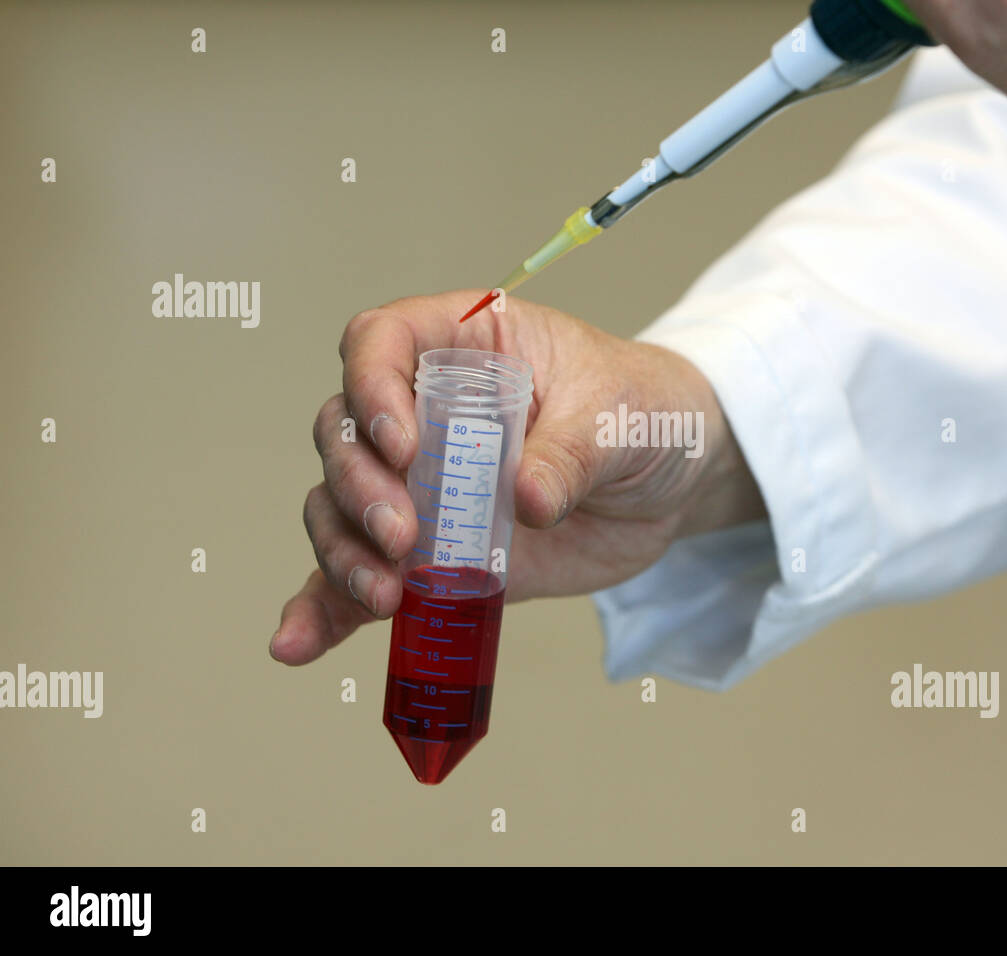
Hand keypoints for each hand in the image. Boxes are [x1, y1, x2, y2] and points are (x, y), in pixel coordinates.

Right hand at [270, 292, 763, 664]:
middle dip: (358, 485)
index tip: (405, 445)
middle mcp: (424, 411)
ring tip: (384, 593)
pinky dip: (327, 608)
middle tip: (404, 534)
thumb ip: (569, 453)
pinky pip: (363, 573)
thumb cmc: (642, 412)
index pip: (381, 341)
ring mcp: (422, 483)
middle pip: (344, 431)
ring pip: (341, 504)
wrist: (671, 479)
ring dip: (343, 548)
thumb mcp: (618, 418)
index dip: (372, 387)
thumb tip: (523, 500)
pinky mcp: (431, 549)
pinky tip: (300, 643)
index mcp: (464, 347)